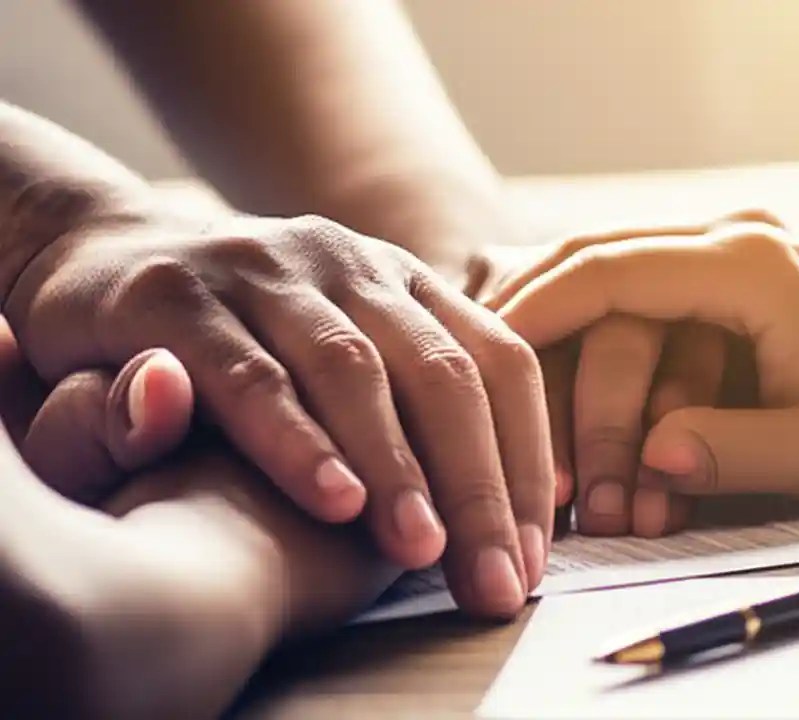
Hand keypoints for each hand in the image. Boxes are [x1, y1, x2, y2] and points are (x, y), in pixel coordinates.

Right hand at [5, 208, 552, 616]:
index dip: (528, 464)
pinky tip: (332, 501)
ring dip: (398, 467)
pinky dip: (297, 440)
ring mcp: (266, 271)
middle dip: (480, 487)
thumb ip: (414, 414)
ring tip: (425, 552)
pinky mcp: (178, 295)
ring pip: (354, 370)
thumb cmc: (246, 341)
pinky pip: (249, 373)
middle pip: (445, 375)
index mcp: (407, 284)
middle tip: (496, 582)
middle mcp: (351, 264)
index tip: (534, 560)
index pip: (502, 366)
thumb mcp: (344, 359)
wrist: (96, 257)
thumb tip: (509, 520)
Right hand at [498, 222, 798, 500]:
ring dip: (591, 378)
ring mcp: (740, 259)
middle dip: (549, 352)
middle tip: (510, 419)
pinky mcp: (741, 289)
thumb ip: (724, 450)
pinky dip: (622, 368)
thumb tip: (645, 461)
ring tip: (577, 465)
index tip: (476, 357)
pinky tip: (599, 425)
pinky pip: (653, 313)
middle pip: (599, 269)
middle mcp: (737, 243)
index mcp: (750, 266)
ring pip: (620, 295)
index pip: (609, 270)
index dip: (534, 313)